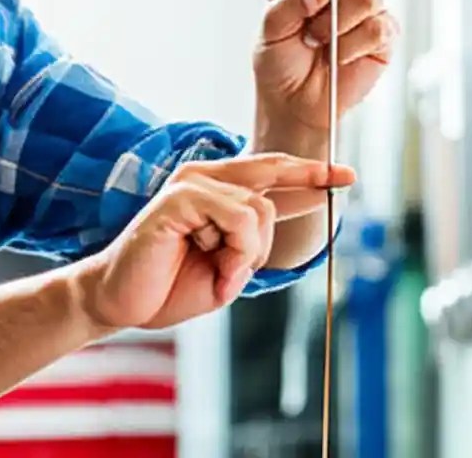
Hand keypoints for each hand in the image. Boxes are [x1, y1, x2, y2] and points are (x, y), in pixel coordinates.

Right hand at [73, 153, 355, 331]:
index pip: (271, 171)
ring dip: (247, 253)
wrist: (123, 301)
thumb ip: (257, 234)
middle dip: (281, 217)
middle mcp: (204, 177)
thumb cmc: (171, 284)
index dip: (311, 172)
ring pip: (257, 209)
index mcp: (216, 189)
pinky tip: (213, 269)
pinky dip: (234, 252)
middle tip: (252, 251)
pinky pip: (236, 218)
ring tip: (218, 272)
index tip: (348, 175)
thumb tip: (305, 205)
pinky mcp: (177, 199)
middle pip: (271, 183)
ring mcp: (189, 184)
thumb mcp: (230, 262)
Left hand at [253, 0, 398, 133]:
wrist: (294, 104)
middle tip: (309, 19)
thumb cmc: (279, 62)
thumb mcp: (269, 31)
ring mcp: (363, 7)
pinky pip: (377, 27)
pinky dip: (351, 45)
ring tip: (320, 44)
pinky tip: (338, 57)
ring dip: (336, 25)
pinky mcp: (382, 33)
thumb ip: (289, 4)